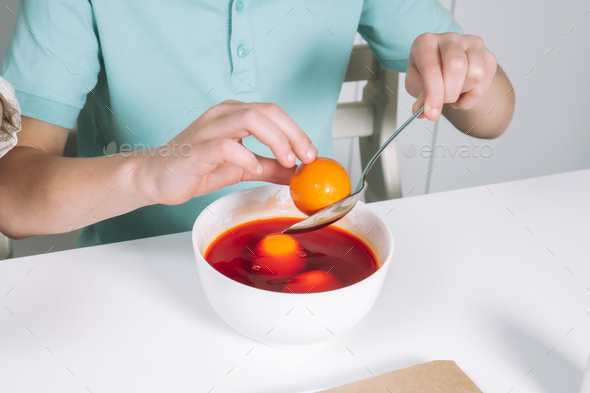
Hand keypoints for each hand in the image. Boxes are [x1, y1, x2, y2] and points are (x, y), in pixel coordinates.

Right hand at [135, 100, 316, 204]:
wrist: (156, 177)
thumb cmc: (195, 167)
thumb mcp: (242, 168)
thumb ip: (269, 168)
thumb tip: (297, 172)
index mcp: (234, 115)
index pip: (274, 114)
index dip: (298, 132)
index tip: (312, 155)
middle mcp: (223, 115)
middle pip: (268, 111)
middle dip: (294, 134)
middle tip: (306, 157)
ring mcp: (209, 129)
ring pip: (250, 118)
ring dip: (276, 140)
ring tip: (287, 161)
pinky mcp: (197, 148)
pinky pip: (226, 145)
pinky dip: (246, 157)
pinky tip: (254, 168)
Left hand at [407, 32, 496, 120]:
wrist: (448, 71)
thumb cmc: (428, 76)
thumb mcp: (417, 86)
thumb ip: (421, 97)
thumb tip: (423, 112)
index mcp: (426, 43)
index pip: (432, 68)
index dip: (433, 95)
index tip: (432, 114)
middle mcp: (449, 39)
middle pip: (456, 66)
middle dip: (449, 93)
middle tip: (443, 102)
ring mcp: (471, 44)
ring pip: (475, 74)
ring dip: (463, 92)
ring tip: (453, 93)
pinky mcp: (488, 55)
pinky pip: (484, 82)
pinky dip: (472, 96)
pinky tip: (463, 93)